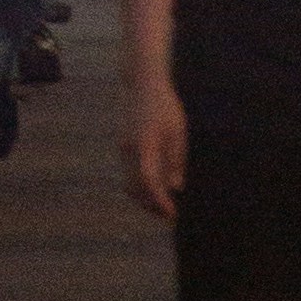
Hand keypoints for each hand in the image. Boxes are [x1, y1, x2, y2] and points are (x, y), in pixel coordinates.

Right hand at [121, 79, 187, 219]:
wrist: (142, 85)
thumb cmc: (165, 106)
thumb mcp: (178, 132)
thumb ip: (176, 160)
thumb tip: (175, 187)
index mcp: (145, 144)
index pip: (149, 180)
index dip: (159, 200)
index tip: (171, 213)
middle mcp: (130, 149)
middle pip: (136, 187)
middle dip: (151, 205)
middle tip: (169, 216)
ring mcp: (123, 148)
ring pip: (129, 183)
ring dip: (144, 198)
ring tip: (162, 206)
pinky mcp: (123, 147)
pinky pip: (128, 173)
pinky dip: (139, 186)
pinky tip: (154, 188)